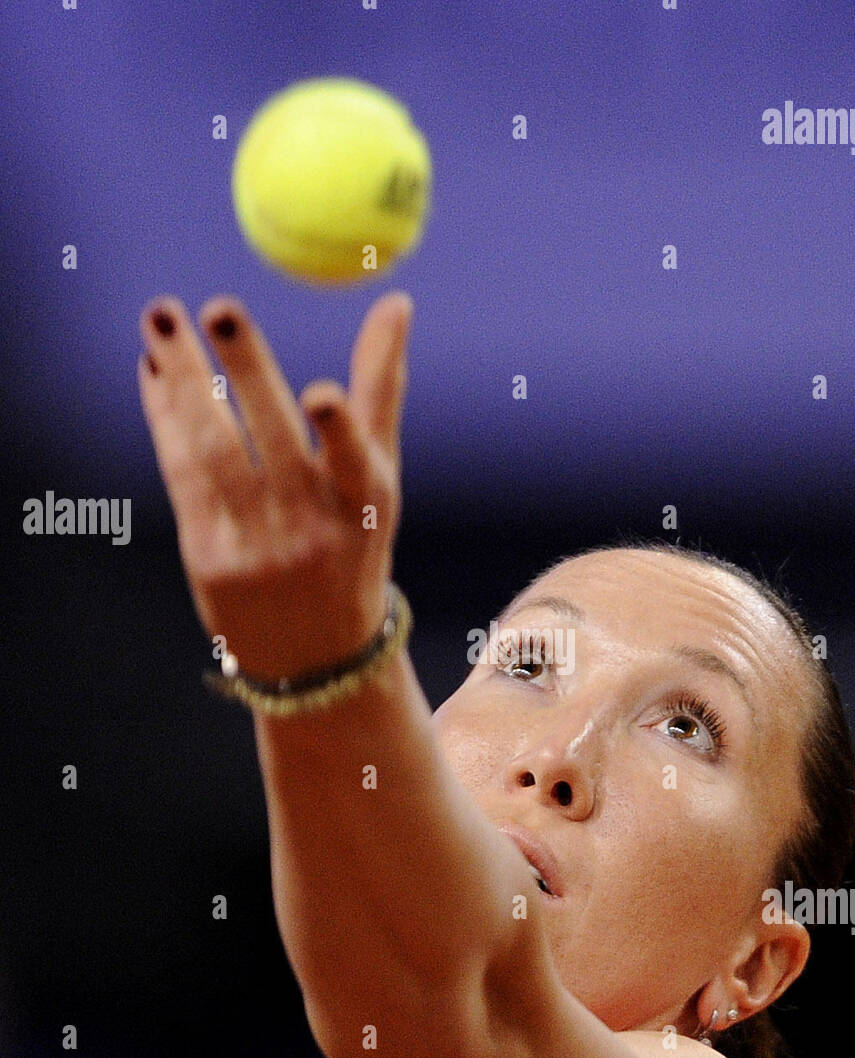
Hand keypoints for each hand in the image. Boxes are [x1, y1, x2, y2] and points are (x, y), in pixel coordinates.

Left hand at [137, 290, 412, 684]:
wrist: (315, 657)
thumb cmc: (353, 546)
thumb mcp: (379, 481)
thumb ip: (382, 389)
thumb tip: (397, 300)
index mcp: (365, 510)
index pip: (356, 467)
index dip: (342, 434)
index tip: (323, 394)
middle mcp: (313, 531)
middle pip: (273, 444)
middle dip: (247, 374)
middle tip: (219, 307)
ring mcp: (257, 549)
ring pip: (216, 451)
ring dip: (186, 380)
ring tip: (161, 317)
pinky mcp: (209, 559)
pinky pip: (184, 474)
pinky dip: (166, 416)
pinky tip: (155, 370)